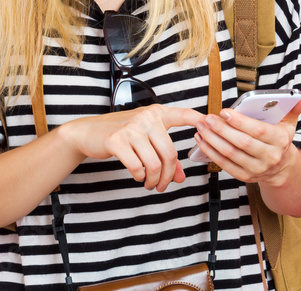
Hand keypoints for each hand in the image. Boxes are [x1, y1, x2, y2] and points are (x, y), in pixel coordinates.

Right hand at [62, 104, 204, 191]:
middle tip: (162, 186)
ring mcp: (132, 127)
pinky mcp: (117, 140)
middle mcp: (147, 117)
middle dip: (168, 176)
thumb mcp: (145, 140)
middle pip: (170, 153)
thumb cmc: (121, 135)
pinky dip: (139, 177)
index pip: (183, 114)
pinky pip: (137, 167)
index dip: (199, 119)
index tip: (212, 123)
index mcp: (157, 114)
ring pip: (154, 163)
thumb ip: (164, 156)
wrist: (89, 132)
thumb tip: (180, 178)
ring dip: (153, 180)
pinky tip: (137, 176)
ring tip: (149, 184)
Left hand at [192, 92, 300, 185]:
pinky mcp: (245, 176)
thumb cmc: (281, 140)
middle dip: (222, 130)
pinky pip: (224, 164)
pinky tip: (201, 140)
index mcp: (280, 141)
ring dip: (213, 140)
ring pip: (230, 154)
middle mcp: (269, 157)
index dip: (240, 122)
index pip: (258, 131)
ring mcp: (256, 169)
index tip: (224, 111)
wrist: (282, 169)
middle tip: (208, 118)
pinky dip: (210, 152)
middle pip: (242, 143)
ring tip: (201, 126)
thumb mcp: (290, 124)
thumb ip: (294, 108)